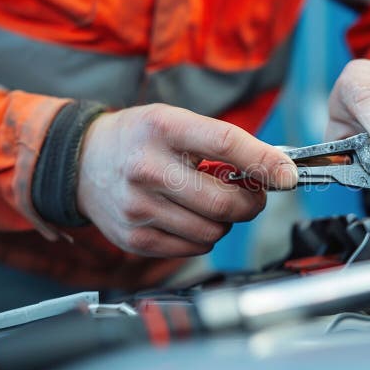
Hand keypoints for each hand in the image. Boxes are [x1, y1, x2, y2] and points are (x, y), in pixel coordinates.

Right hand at [76, 104, 297, 256]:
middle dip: (251, 202)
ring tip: (212, 202)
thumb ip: (223, 143)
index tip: (288, 175)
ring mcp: (137, 207)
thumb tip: (276, 170)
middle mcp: (147, 168)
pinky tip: (190, 217)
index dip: (264, 162)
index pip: (226, 143)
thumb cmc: (139, 139)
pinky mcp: (133, 238)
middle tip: (252, 194)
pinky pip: (194, 249)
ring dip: (226, 221)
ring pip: (213, 232)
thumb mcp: (176, 121)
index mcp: (163, 128)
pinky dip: (204, 237)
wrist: (81, 163)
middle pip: (224, 202)